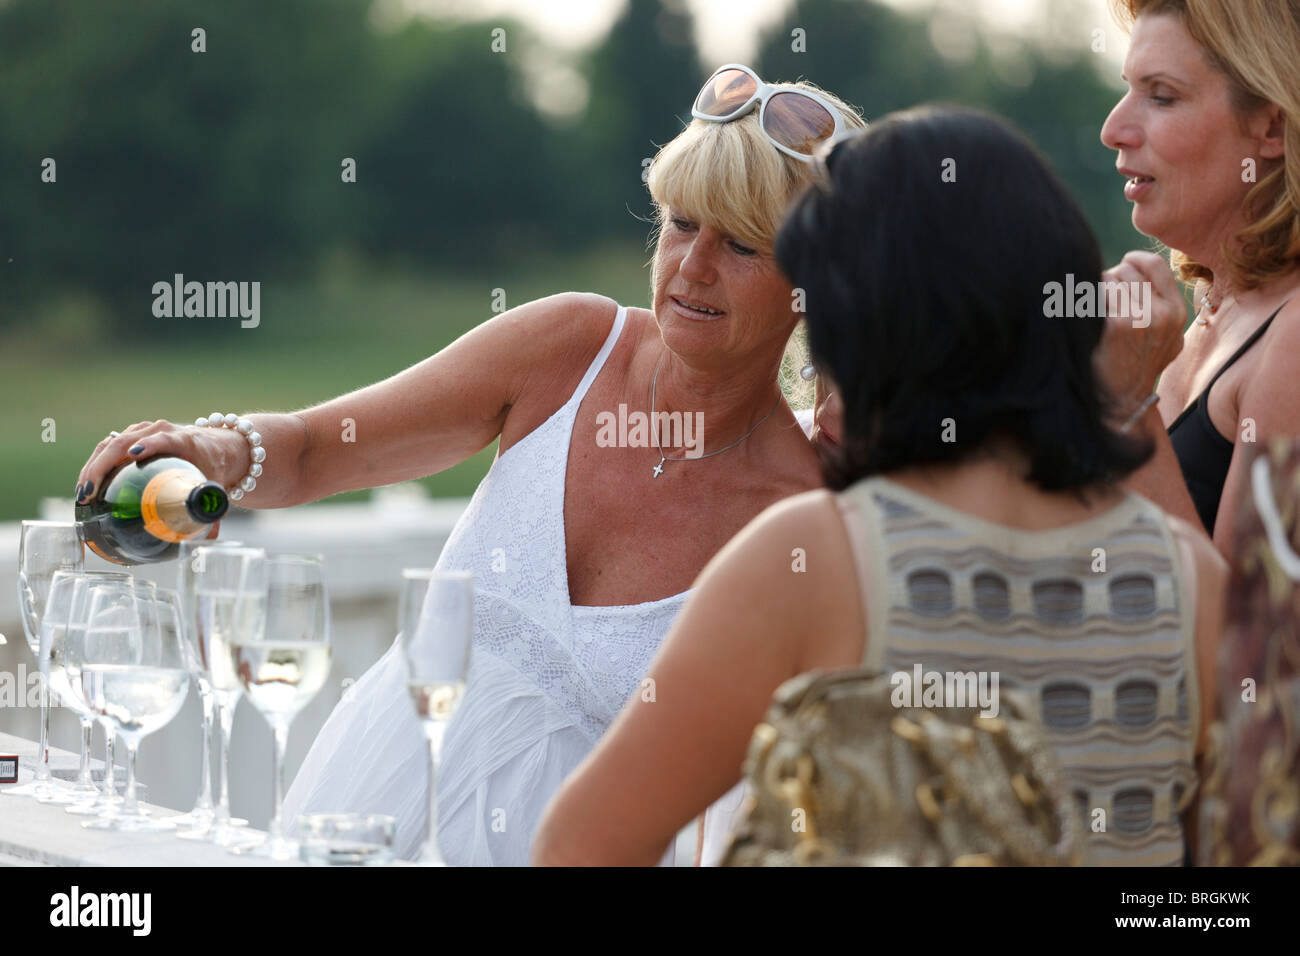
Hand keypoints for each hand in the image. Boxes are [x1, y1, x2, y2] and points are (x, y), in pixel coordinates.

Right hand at [74, 419, 249, 503]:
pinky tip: (88, 485)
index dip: (150, 444)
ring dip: (93, 467)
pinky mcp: (133, 436)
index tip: (135, 454)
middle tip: (89, 493)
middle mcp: (159, 431)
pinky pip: (109, 447)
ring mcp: (143, 431)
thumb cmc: (213, 465)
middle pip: (125, 442)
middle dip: (102, 466)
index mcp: (182, 440)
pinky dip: (96, 464)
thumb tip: (209, 538)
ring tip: (84, 493)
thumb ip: (211, 509)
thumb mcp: (215, 484)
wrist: (214, 446)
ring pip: (111, 444)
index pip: (163, 438)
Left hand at [1095, 251, 1184, 414]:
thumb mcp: (1167, 339)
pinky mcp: (1118, 326)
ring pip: (1108, 280)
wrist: (1122, 402)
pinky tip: (1084, 317)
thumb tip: (1140, 268)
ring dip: (1094, 291)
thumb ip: (1163, 306)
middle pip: (1125, 271)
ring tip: (1093, 313)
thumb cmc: (1138, 367)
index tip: (1121, 264)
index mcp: (1177, 312)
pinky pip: (1095, 294)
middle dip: (1109, 279)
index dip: (1132, 260)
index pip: (1153, 264)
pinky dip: (1085, 301)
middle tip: (1101, 300)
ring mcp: (1142, 319)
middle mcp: (1164, 313)